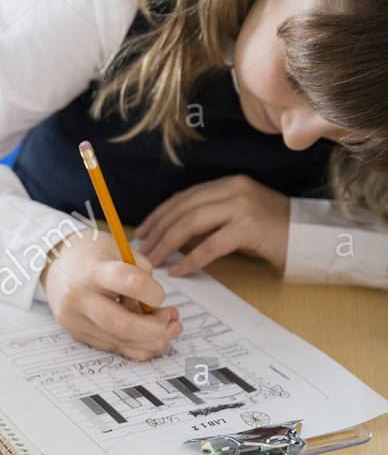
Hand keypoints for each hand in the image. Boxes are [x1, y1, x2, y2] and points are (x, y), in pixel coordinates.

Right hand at [40, 231, 181, 360]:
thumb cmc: (93, 254)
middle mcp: (78, 296)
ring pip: (117, 340)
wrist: (55, 264)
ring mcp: (74, 318)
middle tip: (172, 322)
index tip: (160, 296)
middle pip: (121, 324)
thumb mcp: (120, 250)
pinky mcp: (75, 332)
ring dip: (150, 341)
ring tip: (169, 331)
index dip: (154, 293)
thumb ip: (142, 276)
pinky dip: (135, 348)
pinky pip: (110, 346)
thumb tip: (157, 312)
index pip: (130, 283)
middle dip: (155, 329)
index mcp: (91, 269)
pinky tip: (153, 343)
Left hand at [136, 175, 289, 274]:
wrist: (311, 238)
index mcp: (229, 184)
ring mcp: (242, 206)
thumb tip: (171, 237)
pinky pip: (210, 245)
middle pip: (183, 209)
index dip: (159, 215)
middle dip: (157, 231)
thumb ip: (208, 222)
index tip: (142, 231)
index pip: (184, 197)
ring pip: (191, 223)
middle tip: (141, 250)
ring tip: (153, 261)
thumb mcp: (236, 221)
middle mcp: (234, 189)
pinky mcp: (249, 227)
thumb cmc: (272, 233)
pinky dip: (190, 259)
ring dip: (167, 244)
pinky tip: (177, 270)